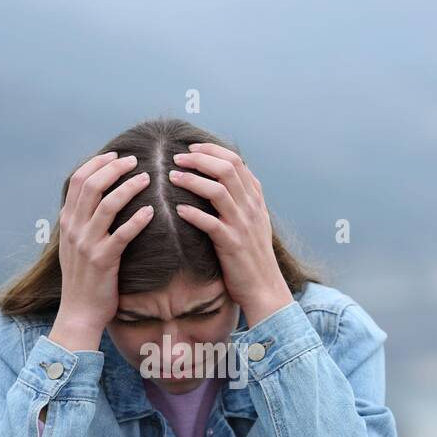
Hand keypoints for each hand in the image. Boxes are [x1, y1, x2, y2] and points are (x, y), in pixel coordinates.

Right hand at [51, 151, 153, 350]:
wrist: (78, 312)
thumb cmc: (83, 279)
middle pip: (91, 185)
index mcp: (67, 221)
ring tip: (147, 178)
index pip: (77, 180)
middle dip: (114, 168)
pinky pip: (121, 234)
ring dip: (128, 187)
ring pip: (106, 205)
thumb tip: (94, 198)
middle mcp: (74, 229)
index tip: (116, 155)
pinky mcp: (103, 261)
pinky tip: (151, 211)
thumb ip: (81, 221)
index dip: (97, 163)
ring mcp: (87, 244)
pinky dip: (137, 220)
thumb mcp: (74, 246)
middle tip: (135, 160)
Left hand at [169, 142, 292, 326]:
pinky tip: (177, 210)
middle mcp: (251, 207)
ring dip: (192, 180)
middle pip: (226, 169)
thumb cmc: (253, 256)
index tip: (191, 149)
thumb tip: (228, 178)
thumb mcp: (256, 222)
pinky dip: (192, 214)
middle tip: (177, 158)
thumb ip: (244, 199)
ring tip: (172, 177)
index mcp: (255, 198)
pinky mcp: (232, 244)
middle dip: (199, 159)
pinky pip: (210, 223)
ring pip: (218, 191)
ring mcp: (242, 225)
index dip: (211, 150)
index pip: (235, 161)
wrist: (264, 288)